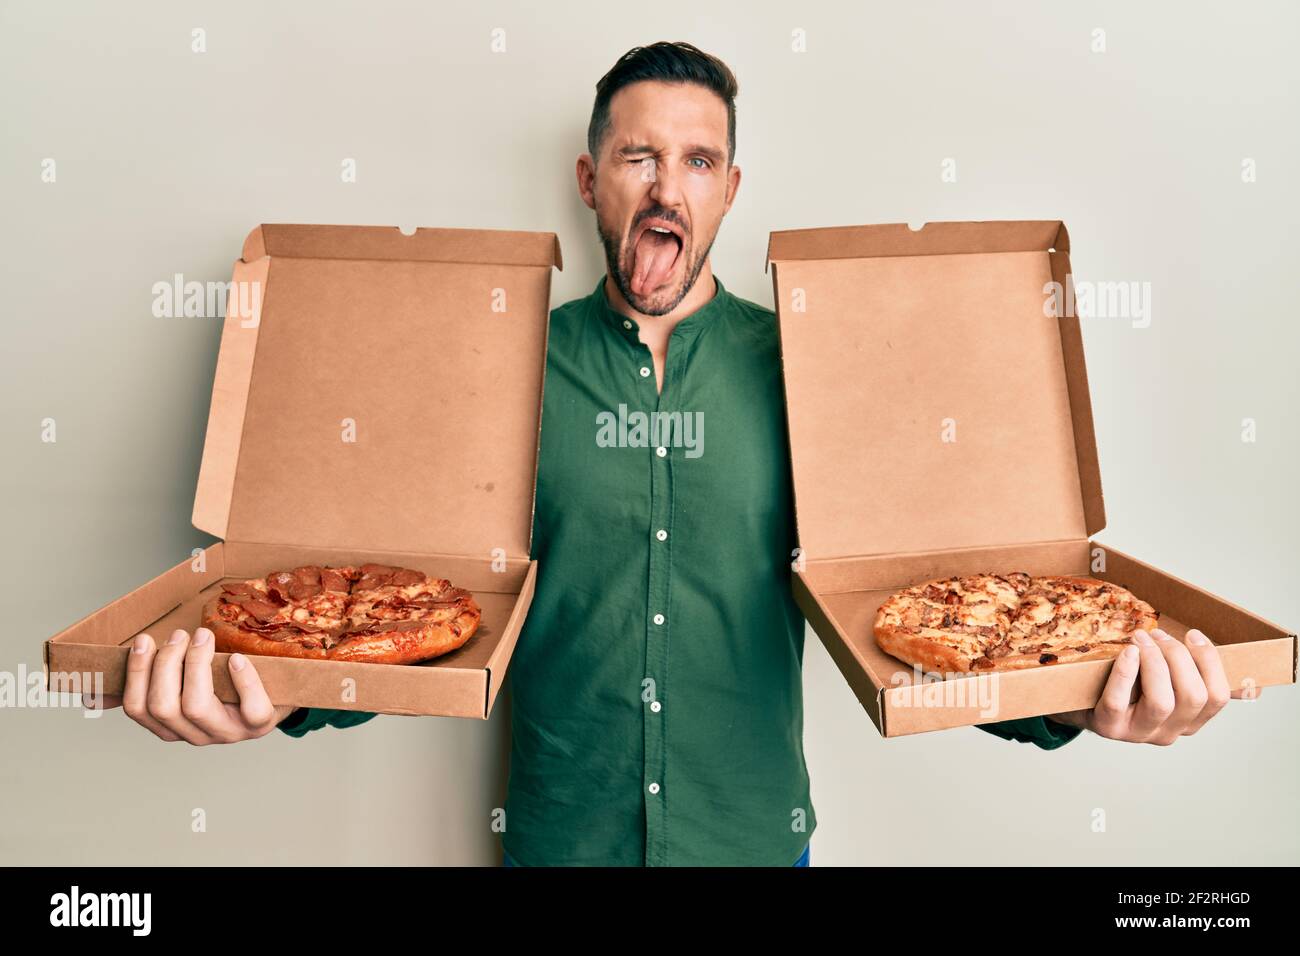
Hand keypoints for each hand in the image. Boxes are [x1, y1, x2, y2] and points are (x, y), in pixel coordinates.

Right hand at [82, 627, 297, 743]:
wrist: (275, 695)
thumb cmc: (223, 684)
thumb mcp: (184, 685)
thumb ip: (147, 684)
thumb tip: (89, 694)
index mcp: (170, 727)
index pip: (137, 708)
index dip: (135, 673)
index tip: (144, 640)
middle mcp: (195, 735)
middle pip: (163, 706)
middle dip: (165, 664)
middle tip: (179, 634)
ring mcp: (227, 732)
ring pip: (195, 705)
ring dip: (195, 664)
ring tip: (202, 636)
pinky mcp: (259, 725)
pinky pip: (251, 708)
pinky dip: (243, 680)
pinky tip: (239, 659)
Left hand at [1045, 628, 1261, 744]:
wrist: (1079, 702)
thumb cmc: (1127, 686)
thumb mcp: (1163, 684)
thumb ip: (1196, 678)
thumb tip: (1243, 677)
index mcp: (1189, 721)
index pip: (1217, 697)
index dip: (1210, 662)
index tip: (1193, 634)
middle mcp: (1168, 731)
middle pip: (1193, 696)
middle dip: (1179, 656)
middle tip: (1157, 634)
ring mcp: (1137, 732)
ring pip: (1162, 701)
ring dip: (1155, 662)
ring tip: (1141, 639)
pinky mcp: (1107, 726)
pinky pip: (1118, 701)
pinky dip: (1126, 673)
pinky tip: (1128, 652)